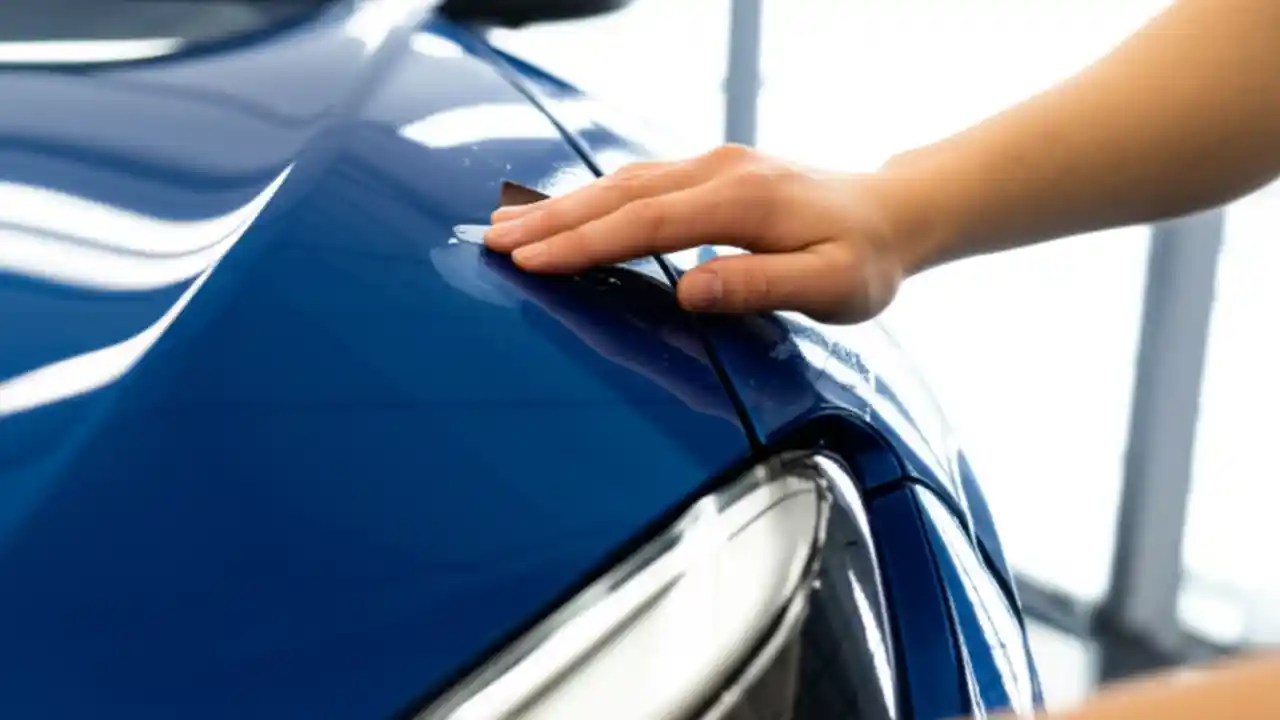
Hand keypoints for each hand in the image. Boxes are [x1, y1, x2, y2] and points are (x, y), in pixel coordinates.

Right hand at [484, 145, 915, 323]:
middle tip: (490, 241)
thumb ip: (759, 286)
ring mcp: (712, 165)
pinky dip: (591, 196)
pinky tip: (561, 210)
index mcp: (743, 199)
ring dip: (561, 204)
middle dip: (550, 219)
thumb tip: (687, 290)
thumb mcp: (831, 286)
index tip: (532, 263)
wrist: (893, 212)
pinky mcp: (710, 172)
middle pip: (617, 193)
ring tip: (506, 226)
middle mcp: (719, 170)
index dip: (584, 244)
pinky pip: (637, 180)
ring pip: (620, 181)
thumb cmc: (865, 258)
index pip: (645, 223)